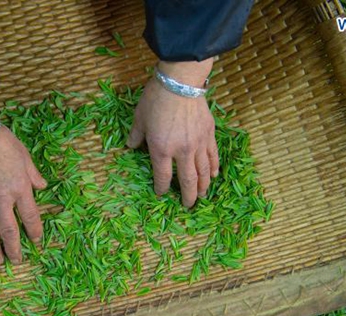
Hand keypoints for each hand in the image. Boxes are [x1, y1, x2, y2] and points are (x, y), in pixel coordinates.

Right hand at [0, 99, 46, 265]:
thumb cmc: (3, 142)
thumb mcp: (25, 157)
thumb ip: (34, 175)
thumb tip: (43, 186)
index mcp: (20, 189)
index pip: (31, 218)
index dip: (35, 233)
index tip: (37, 243)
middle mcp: (2, 200)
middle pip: (10, 231)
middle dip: (14, 249)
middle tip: (17, 261)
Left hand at [127, 59, 219, 207]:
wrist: (180, 81)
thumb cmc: (156, 98)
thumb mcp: (139, 118)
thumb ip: (136, 135)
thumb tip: (131, 146)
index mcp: (161, 150)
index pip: (163, 177)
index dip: (162, 188)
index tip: (162, 193)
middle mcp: (182, 151)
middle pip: (188, 181)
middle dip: (188, 196)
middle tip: (188, 206)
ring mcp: (198, 144)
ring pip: (203, 172)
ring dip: (204, 186)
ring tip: (203, 196)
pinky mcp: (209, 134)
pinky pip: (213, 156)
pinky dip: (214, 167)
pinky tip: (214, 175)